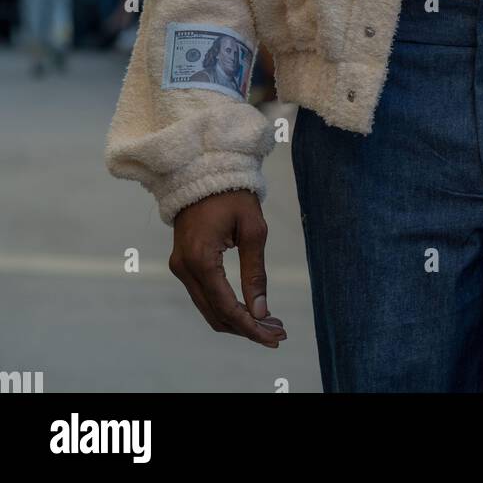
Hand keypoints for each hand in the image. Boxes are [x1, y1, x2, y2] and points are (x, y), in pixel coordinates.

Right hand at [169, 190, 286, 348]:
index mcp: (201, 259)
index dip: (251, 328)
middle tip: (278, 333)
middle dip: (247, 329)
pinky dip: (225, 307)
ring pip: (208, 309)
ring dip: (237, 321)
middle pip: (216, 315)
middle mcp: (184, 268)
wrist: (202, 170)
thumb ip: (255, 272)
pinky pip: (204, 295)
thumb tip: (260, 312)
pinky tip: (248, 309)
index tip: (275, 337)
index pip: (226, 308)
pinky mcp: (182, 263)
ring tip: (268, 324)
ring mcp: (180, 267)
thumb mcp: (253, 229)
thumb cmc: (233, 194)